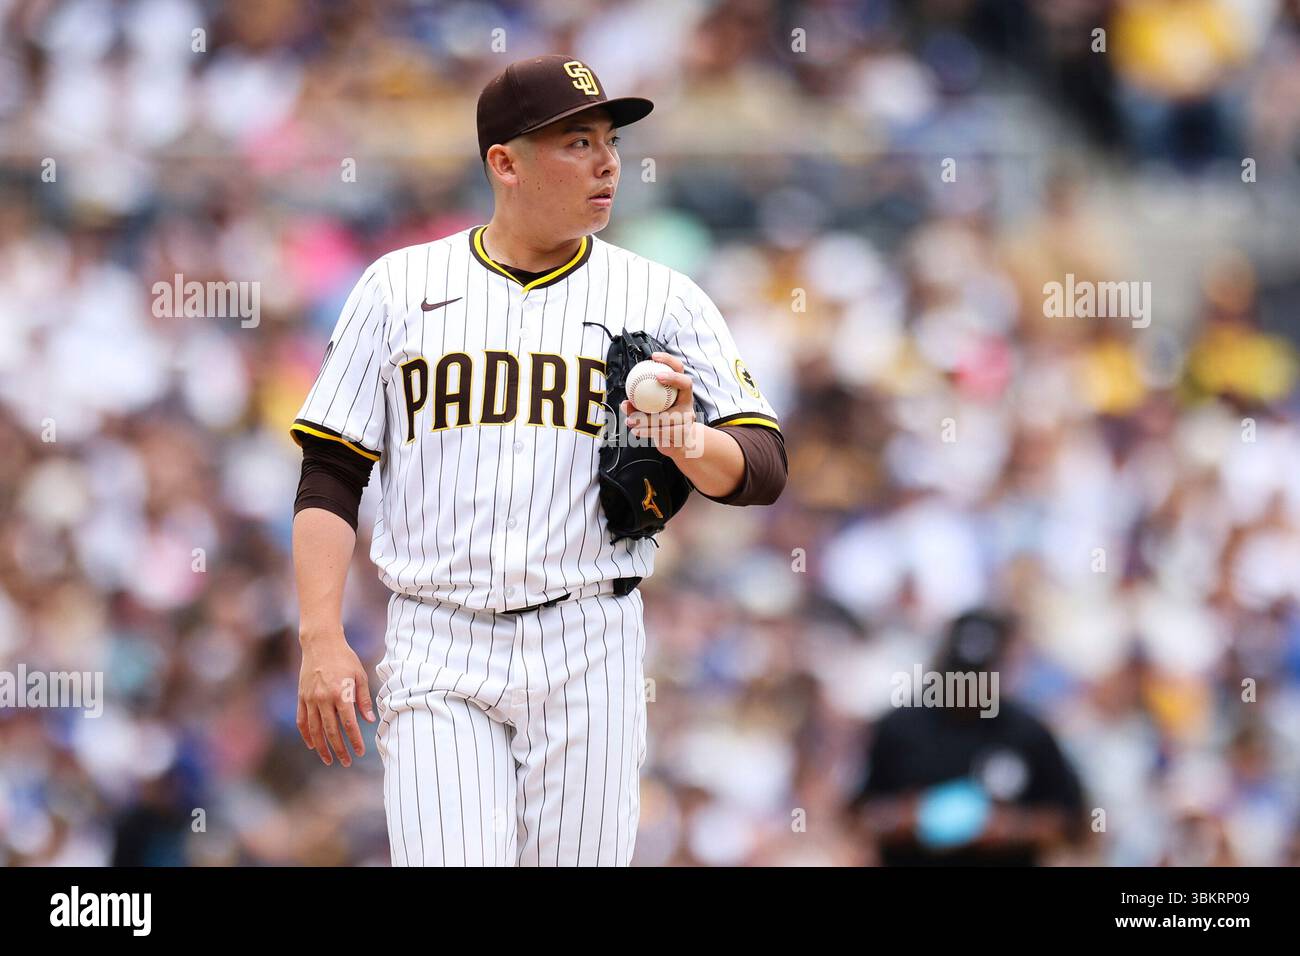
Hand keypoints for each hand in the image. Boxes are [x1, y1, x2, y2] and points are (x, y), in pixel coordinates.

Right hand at [296, 627, 375, 766]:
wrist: (320, 643)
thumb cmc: (344, 658)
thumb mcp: (360, 675)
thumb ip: (364, 699)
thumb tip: (370, 720)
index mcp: (340, 693)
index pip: (349, 723)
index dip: (355, 740)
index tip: (360, 752)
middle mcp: (323, 699)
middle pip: (331, 731)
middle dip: (339, 749)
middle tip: (346, 762)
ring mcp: (310, 699)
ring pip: (315, 730)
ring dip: (322, 747)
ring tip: (329, 760)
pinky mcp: (301, 697)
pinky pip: (302, 721)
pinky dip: (306, 735)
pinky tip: (312, 745)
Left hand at [622, 351, 698, 458]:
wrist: (676, 443)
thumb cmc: (661, 423)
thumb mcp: (648, 412)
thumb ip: (637, 406)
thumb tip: (624, 402)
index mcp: (679, 392)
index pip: (679, 370)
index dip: (669, 361)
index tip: (654, 357)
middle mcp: (688, 401)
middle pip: (686, 383)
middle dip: (673, 377)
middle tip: (656, 377)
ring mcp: (689, 416)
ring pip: (670, 412)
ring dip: (648, 416)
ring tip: (631, 419)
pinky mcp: (685, 431)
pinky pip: (665, 430)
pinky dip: (648, 431)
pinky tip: (635, 431)